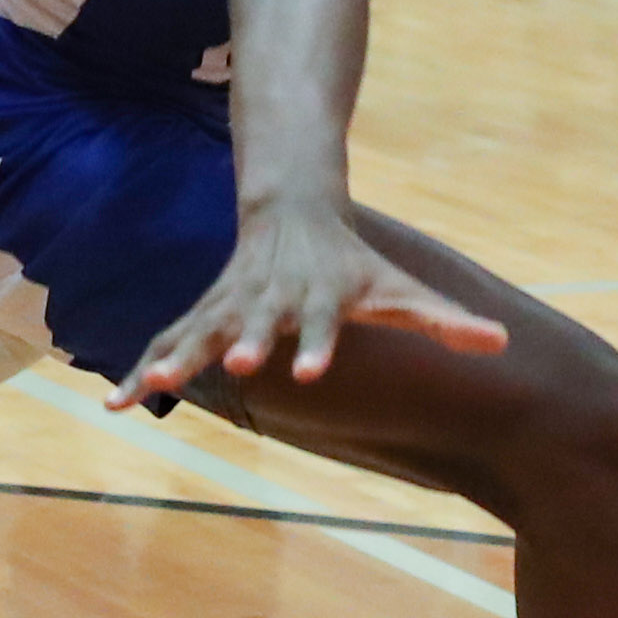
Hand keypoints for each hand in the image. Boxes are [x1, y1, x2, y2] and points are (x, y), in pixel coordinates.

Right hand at [109, 203, 508, 405]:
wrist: (293, 211)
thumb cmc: (353, 264)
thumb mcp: (401, 290)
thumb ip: (444, 321)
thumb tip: (500, 342)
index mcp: (317, 297)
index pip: (319, 324)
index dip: (316, 345)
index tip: (310, 372)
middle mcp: (269, 299)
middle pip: (253, 324)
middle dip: (243, 344)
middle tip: (239, 366)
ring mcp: (230, 304)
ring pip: (199, 332)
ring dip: (175, 358)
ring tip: (150, 388)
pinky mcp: (204, 313)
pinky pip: (169, 343)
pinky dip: (142, 370)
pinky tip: (117, 405)